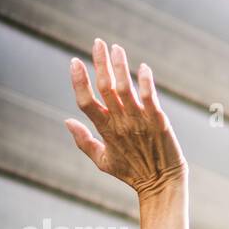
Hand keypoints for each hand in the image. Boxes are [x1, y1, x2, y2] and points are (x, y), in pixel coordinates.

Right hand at [64, 39, 187, 199]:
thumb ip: (83, 141)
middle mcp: (120, 123)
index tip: (75, 62)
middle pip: (105, 88)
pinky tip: (143, 67)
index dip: (79, 81)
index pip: (86, 102)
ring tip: (116, 49)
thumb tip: (66, 120)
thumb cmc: (132, 173)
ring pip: (126, 89)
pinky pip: (150, 98)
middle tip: (98, 43)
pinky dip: (146, 82)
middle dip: (100, 63)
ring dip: (120, 67)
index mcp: (105, 130)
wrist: (162, 185)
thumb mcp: (103, 161)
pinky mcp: (159, 122)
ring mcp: (140, 122)